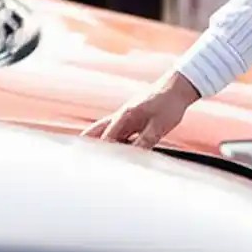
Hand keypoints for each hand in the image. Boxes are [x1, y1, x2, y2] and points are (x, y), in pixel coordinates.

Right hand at [81, 72, 199, 148]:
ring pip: (105, 131)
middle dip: (85, 143)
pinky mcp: (134, 119)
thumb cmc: (170, 104)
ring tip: (87, 156)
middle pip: (96, 131)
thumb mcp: (160, 125)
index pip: (105, 138)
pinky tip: (114, 152)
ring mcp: (126, 117)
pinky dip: (112, 141)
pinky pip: (118, 133)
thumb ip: (146, 140)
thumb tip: (135, 157)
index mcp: (125, 116)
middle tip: (74, 155)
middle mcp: (121, 116)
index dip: (97, 152)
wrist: (178, 87)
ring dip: (97, 142)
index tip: (87, 164)